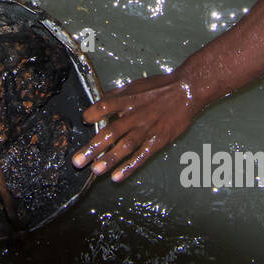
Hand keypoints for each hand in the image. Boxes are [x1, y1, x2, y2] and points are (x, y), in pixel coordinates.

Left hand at [72, 71, 202, 182]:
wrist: (186, 91)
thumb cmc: (158, 88)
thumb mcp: (134, 86)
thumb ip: (115, 95)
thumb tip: (97, 101)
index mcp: (127, 100)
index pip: (105, 106)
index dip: (93, 113)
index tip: (84, 120)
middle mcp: (134, 116)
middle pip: (111, 132)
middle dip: (93, 148)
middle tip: (77, 161)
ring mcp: (146, 129)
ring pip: (125, 146)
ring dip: (109, 160)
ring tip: (95, 171)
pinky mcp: (158, 140)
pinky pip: (142, 155)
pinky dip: (129, 167)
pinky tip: (116, 177)